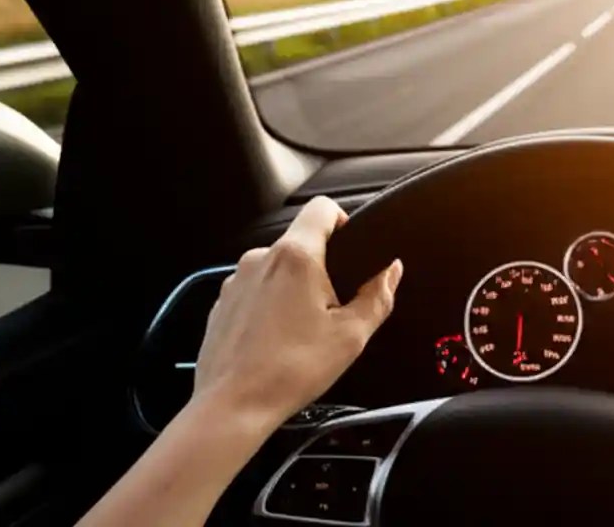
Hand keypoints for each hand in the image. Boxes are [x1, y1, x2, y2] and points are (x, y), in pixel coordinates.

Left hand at [193, 196, 402, 429]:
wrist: (233, 406)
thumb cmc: (291, 370)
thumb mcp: (351, 336)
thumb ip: (378, 296)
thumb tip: (392, 271)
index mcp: (295, 257)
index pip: (321, 208)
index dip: (343, 220)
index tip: (352, 248)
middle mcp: (260, 259)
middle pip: (301, 242)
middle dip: (321, 268)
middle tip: (334, 308)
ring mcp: (236, 281)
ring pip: (278, 269)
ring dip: (294, 289)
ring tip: (303, 331)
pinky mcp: (222, 304)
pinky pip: (256, 291)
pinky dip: (271, 307)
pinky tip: (277, 341)